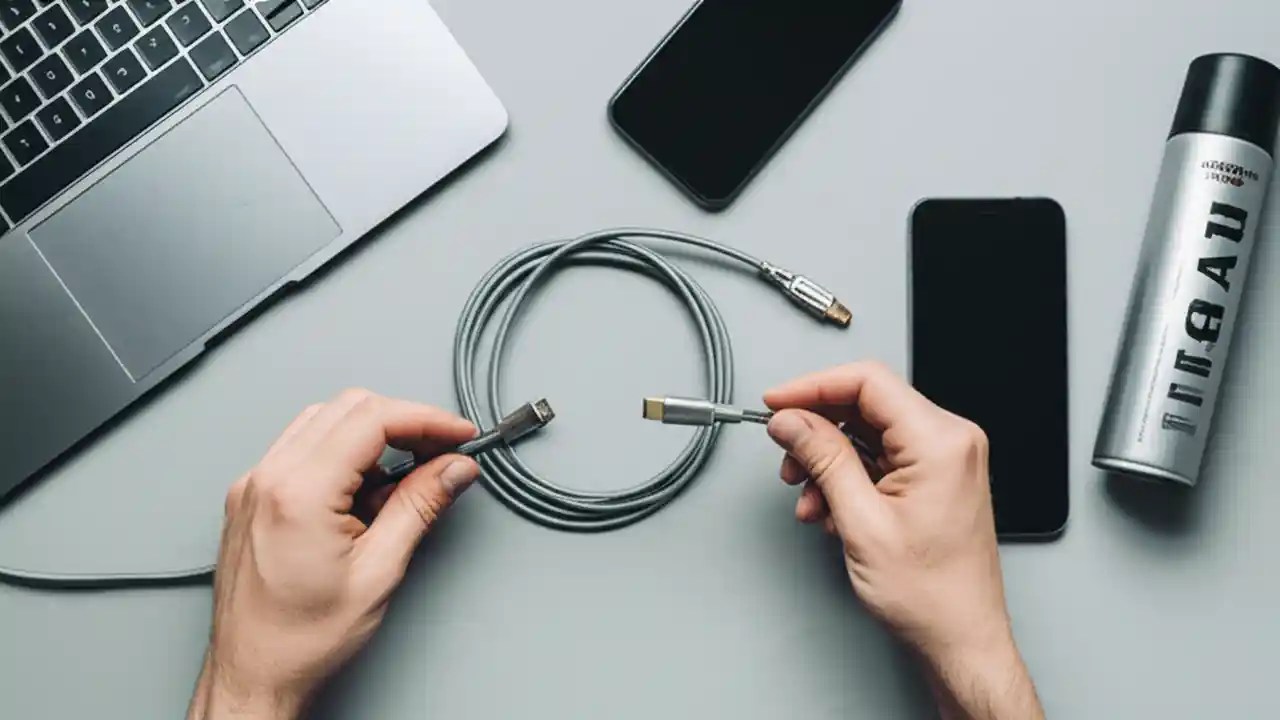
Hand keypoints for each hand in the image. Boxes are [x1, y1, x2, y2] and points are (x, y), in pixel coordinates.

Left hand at [186, 390, 480, 719]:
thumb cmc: (299, 640)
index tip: (458, 435)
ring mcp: (254, 485)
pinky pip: (301, 447)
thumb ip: (419, 507)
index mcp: (298, 493)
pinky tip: (367, 488)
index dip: (426, 419)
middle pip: (348, 408)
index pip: (372, 419)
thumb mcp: (378, 573)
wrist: (252, 675)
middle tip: (442, 450)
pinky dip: (343, 452)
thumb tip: (452, 469)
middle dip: (404, 420)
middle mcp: (268, 478)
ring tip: (408, 473)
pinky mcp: (251, 496)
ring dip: (373, 433)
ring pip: (324, 420)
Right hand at [764, 362, 1042, 719]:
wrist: (961, 639)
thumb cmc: (932, 596)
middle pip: (866, 405)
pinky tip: (830, 508)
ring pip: (867, 433)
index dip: (813, 387)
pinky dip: (848, 477)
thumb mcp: (861, 522)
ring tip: (811, 499)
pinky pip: (880, 457)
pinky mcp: (934, 477)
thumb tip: (792, 420)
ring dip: (829, 462)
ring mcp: (945, 459)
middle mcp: (950, 441)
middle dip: (818, 432)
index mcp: (941, 442)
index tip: (778, 403)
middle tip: (787, 456)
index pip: (868, 382)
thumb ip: (823, 459)